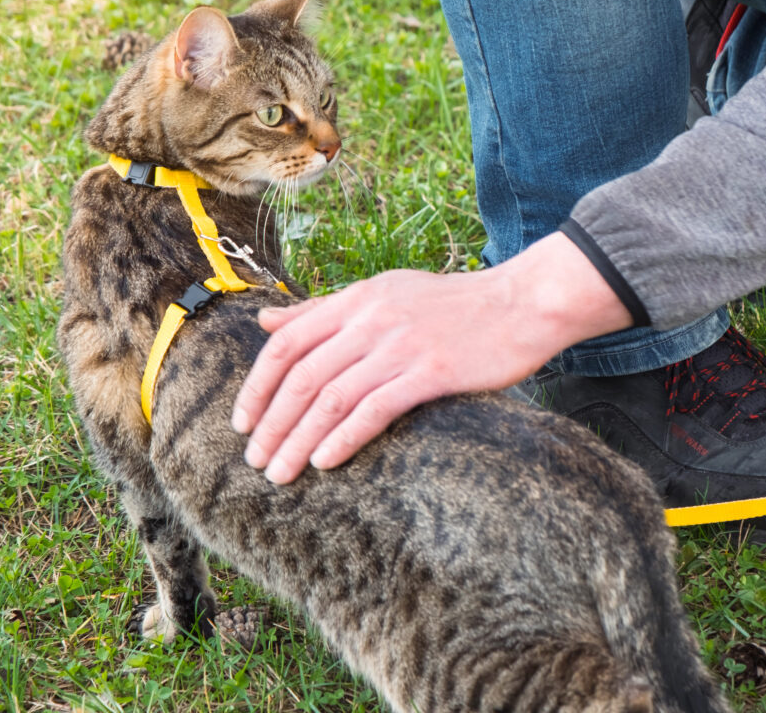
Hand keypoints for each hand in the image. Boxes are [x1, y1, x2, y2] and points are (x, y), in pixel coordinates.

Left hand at [232, 232, 632, 482]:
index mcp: (357, 299)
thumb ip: (324, 309)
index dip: (257, 385)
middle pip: (302, 376)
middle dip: (272, 423)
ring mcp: (400, 345)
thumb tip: (266, 321)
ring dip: (299, 440)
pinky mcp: (430, 372)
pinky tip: (325, 462)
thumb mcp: (384, 292)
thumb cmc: (454, 304)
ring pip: (330, 398)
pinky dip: (343, 438)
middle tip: (255, 460)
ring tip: (280, 473)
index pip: (288, 342)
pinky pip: (374, 409)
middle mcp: (371, 319)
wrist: (522, 304)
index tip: (242, 422)